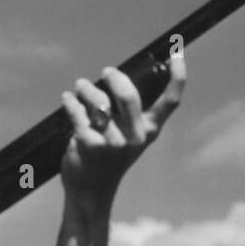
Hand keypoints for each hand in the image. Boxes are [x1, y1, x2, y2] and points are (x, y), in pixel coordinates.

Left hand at [59, 55, 185, 202]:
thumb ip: (128, 114)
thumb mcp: (127, 138)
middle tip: (106, 71)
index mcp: (149, 131)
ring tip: (79, 86)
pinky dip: (71, 103)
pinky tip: (67, 99)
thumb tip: (115, 78)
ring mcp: (113, 143)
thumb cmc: (108, 159)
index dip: (177, 77)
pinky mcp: (90, 145)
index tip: (177, 54)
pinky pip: (79, 114)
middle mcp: (135, 137)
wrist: (91, 191)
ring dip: (86, 89)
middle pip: (129, 96)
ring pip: (100, 103)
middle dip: (116, 77)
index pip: (170, 102)